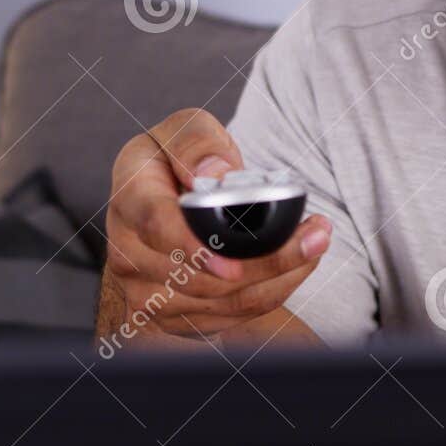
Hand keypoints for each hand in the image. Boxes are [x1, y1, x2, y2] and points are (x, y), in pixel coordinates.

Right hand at [97, 108, 331, 347]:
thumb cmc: (178, 162)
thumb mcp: (185, 131)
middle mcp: (128, 249)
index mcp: (131, 194)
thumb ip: (197, 143)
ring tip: (315, 243)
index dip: (195, 247)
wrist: (168, 200)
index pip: (156, 225)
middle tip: (316, 235)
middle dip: (267, 259)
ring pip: (223, 299)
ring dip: (280, 275)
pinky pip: (231, 314)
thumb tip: (215, 174)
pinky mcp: (173, 315)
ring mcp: (146, 289)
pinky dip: (272, 291)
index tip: (233, 262)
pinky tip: (296, 265)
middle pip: (200, 275)